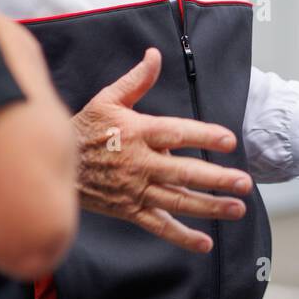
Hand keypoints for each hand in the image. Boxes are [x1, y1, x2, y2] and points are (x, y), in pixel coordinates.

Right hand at [72, 48, 253, 251]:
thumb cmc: (85, 128)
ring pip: (178, 201)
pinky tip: (205, 243)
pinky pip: (158, 225)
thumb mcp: (107, 99)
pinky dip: (181, 236)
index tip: (229, 140)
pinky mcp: (129, 210)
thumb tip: (155, 55)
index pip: (177, 133)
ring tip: (238, 209)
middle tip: (245, 183)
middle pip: (184, 172)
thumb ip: (137, 80)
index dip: (204, 135)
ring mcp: (136, 190)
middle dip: (217, 179)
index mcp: (139, 133)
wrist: (54, 164)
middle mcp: (141, 164)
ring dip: (209, 207)